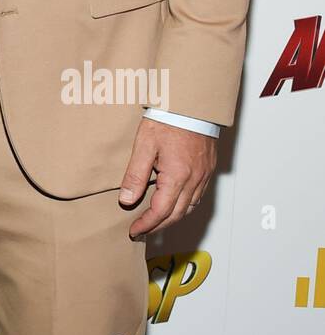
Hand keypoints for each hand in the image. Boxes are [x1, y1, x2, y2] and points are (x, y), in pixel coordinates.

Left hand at [118, 118, 216, 239]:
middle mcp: (194, 180)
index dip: (146, 224)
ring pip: (189, 207)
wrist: (192, 103)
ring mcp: (203, 175)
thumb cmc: (168, 119)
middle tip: (142, 231)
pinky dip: (185, 206)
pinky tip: (175, 204)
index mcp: (177, 176)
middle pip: (176, 214)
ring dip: (172, 218)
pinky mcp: (208, 169)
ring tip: (156, 222)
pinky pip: (198, 196)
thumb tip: (127, 200)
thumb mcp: (144, 144)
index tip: (134, 231)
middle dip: (158, 226)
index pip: (160, 211)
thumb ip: (135, 174)